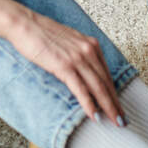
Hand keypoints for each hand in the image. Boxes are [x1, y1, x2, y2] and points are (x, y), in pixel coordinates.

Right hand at [2, 7, 122, 125]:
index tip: (119, 106)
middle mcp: (88, 50)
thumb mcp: (69, 41)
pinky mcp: (64, 66)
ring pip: (98, 87)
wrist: (24, 24)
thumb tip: (84, 71)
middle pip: (106, 82)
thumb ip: (79, 54)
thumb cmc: (42, 33)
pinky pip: (80, 89)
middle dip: (115, 104)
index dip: (114, 92)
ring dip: (107, 107)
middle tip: (123, 120)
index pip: (106, 74)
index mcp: (91, 45)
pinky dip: (89, 104)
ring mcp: (77, 58)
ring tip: (114, 122)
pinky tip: (94, 116)